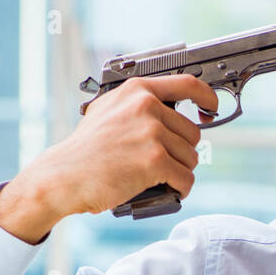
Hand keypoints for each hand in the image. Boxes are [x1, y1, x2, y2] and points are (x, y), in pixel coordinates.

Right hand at [0, 74, 219, 243]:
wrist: (64, 175)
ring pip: (191, 158)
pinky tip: (169, 190)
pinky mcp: (154, 161)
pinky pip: (185, 178)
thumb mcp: (107, 110)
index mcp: (138, 91)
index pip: (189, 84)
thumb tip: (169, 108)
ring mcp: (152, 133)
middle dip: (182, 151)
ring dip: (179, 171)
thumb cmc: (85, 149)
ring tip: (157, 177)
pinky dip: (181, 188)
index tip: (211, 110)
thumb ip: (136, 104)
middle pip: (192, 133)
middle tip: (161, 162)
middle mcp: (147, 107)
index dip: (207, 98)